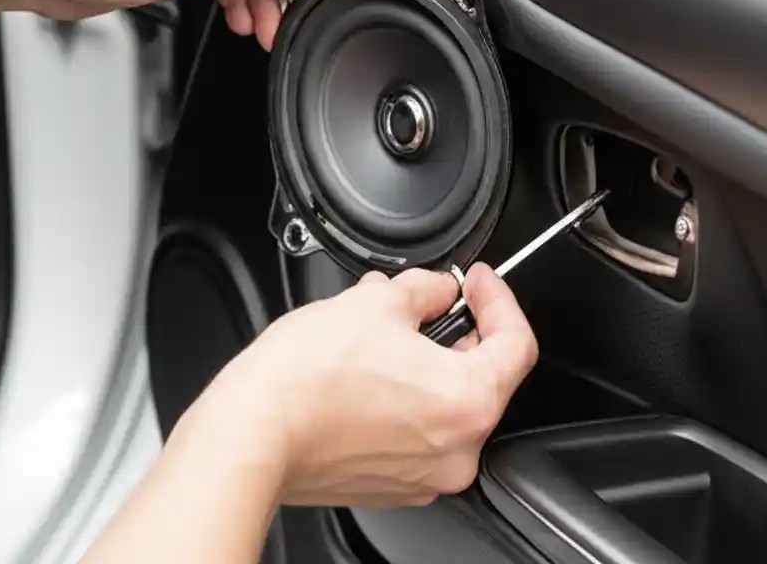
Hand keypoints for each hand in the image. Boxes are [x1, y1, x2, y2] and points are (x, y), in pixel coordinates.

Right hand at [175, 264, 538, 507]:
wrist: (249, 436)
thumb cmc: (303, 382)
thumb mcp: (375, 304)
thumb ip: (425, 289)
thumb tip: (436, 289)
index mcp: (469, 402)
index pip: (517, 343)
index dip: (499, 300)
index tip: (479, 282)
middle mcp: (457, 450)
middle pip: (484, 376)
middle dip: (458, 329)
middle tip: (429, 300)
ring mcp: (424, 475)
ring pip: (446, 403)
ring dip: (426, 362)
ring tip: (384, 332)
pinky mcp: (391, 484)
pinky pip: (416, 432)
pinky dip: (404, 398)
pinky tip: (368, 371)